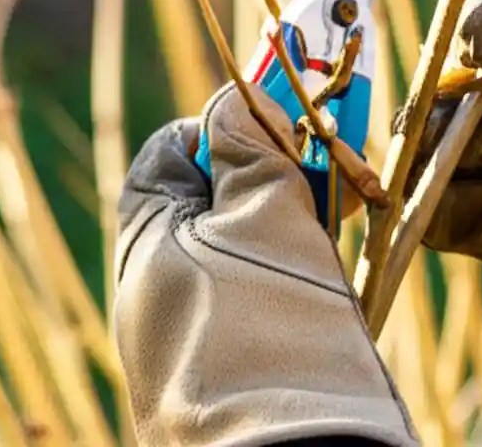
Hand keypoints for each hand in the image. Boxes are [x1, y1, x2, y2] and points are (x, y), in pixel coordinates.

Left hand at [113, 85, 415, 446]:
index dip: (228, 129)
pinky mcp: (217, 380)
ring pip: (233, 259)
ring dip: (285, 236)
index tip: (286, 130)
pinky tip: (323, 301)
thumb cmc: (277, 326)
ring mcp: (179, 343)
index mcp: (145, 243)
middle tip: (332, 182)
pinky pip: (246, 311)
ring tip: (336, 241)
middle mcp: (149, 294)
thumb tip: (234, 102)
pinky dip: (284, 289)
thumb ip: (249, 149)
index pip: (171, 153)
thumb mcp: (268, 214)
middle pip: (207, 206)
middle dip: (269, 183)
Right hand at [422, 0, 481, 442]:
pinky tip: (440, 217)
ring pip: (446, 149)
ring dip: (436, 163)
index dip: (478, 30)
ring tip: (467, 182)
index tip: (473, 60)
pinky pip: (451, 212)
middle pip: (462, 85)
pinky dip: (433, 213)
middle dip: (445, 109)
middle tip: (446, 138)